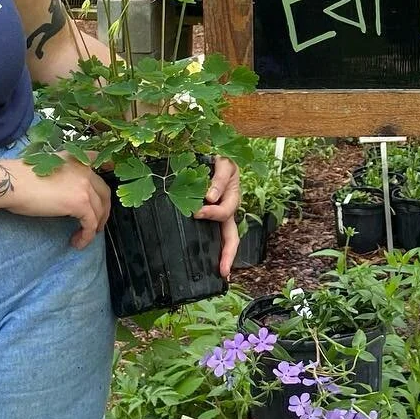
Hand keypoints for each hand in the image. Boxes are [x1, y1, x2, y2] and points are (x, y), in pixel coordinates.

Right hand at [8, 153, 110, 248]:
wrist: (11, 183)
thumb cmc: (19, 178)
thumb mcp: (46, 166)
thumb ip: (62, 172)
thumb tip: (66, 191)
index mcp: (76, 160)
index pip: (98, 167)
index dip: (106, 177)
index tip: (110, 187)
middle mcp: (85, 171)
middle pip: (104, 194)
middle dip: (103, 210)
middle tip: (96, 224)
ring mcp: (84, 187)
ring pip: (99, 211)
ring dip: (94, 227)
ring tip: (83, 237)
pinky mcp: (80, 203)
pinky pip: (90, 224)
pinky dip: (87, 235)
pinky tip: (77, 242)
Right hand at [196, 157, 240, 276]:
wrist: (206, 144)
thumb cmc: (196, 172)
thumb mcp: (189, 194)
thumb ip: (188, 208)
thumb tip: (187, 218)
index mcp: (222, 213)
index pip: (228, 239)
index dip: (226, 256)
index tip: (223, 275)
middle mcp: (229, 203)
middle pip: (232, 231)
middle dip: (227, 250)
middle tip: (220, 265)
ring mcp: (231, 186)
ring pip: (229, 206)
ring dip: (214, 213)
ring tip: (199, 212)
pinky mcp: (228, 166)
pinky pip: (224, 177)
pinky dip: (216, 187)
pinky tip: (208, 194)